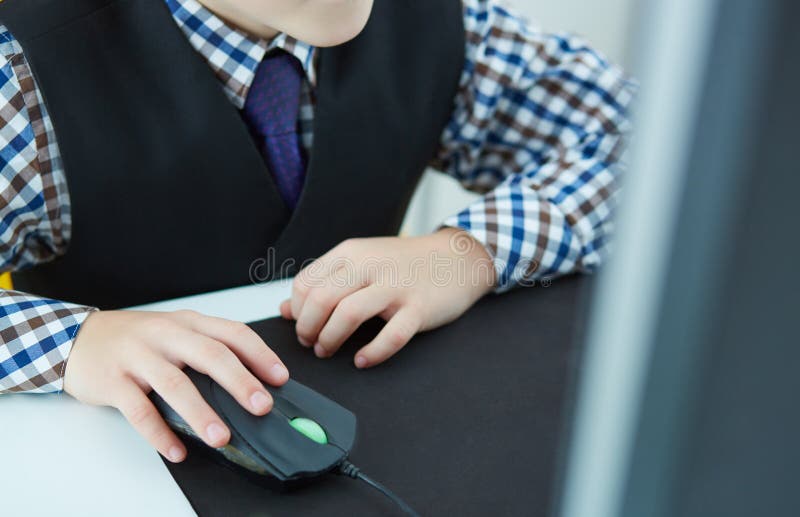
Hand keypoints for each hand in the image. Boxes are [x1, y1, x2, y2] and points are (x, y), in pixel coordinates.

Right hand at [63, 310, 288, 462]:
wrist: (77, 337)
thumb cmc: (136, 339)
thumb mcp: (174, 332)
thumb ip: (207, 349)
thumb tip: (250, 385)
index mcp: (188, 322)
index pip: (232, 333)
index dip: (259, 355)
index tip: (281, 378)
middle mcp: (166, 335)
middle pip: (210, 355)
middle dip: (239, 382)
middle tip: (261, 407)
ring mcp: (138, 356)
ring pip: (175, 384)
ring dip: (201, 414)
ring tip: (221, 437)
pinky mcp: (113, 381)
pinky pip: (139, 410)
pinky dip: (159, 434)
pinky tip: (176, 451)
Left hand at [279, 228, 495, 367]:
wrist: (457, 259)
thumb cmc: (404, 264)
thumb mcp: (361, 263)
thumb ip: (323, 283)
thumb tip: (284, 309)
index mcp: (351, 253)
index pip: (306, 283)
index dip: (296, 310)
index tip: (302, 325)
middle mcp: (369, 265)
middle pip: (321, 299)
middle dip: (308, 328)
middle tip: (311, 344)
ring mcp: (396, 286)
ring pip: (348, 314)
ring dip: (330, 340)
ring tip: (327, 351)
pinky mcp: (419, 307)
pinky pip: (391, 336)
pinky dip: (372, 353)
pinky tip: (362, 360)